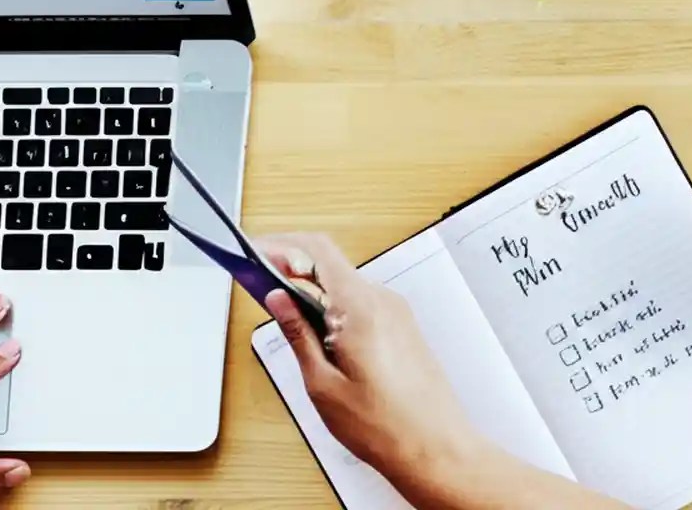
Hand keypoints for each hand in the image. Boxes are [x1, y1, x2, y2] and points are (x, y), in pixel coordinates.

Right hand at [259, 235, 627, 509]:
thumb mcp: (323, 383)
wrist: (436, 448)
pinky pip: (360, 301)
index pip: (317, 250)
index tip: (255, 253)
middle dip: (292, 268)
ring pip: (344, 284)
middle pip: (329, 264)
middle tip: (261, 285)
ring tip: (285, 314)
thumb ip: (298, 334)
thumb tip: (278, 299)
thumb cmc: (386, 425)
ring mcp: (396, 311)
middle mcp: (382, 301)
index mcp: (360, 308)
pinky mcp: (401, 325)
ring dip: (312, 290)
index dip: (281, 244)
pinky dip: (333, 305)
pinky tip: (317, 331)